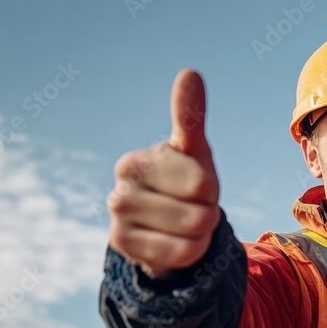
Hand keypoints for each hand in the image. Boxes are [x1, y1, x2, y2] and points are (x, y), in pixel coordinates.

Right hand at [108, 69, 220, 276]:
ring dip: (200, 233)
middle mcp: (119, 189)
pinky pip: (182, 254)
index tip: (196, 187)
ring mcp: (118, 220)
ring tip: (183, 224)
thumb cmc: (183, 183)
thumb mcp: (192, 153)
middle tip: (189, 207)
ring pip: (193, 233)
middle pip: (199, 209)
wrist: (165, 229)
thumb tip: (189, 73)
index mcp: (135, 162)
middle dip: (206, 211)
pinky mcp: (123, 248)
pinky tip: (175, 242)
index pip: (200, 182)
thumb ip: (190, 116)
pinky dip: (190, 252)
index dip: (209, 189)